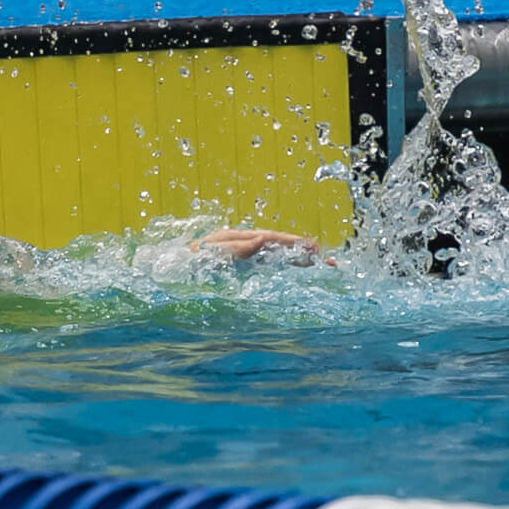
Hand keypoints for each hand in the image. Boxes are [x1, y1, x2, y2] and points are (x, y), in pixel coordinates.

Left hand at [194, 227, 327, 264]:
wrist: (181, 266)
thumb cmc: (195, 257)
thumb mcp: (214, 250)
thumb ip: (238, 246)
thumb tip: (263, 238)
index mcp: (240, 237)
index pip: (272, 238)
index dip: (293, 242)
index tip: (312, 247)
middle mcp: (248, 244)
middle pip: (280, 245)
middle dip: (303, 250)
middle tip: (327, 259)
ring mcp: (248, 255)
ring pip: (279, 256)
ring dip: (299, 259)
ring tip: (322, 265)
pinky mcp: (246, 267)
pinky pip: (270, 266)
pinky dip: (287, 267)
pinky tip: (301, 271)